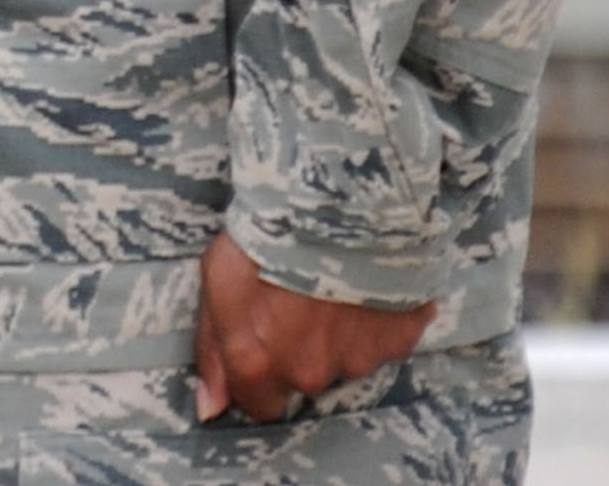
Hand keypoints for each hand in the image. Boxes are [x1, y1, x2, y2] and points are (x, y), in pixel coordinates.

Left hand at [193, 232, 431, 426]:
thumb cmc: (266, 234)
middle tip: (299, 299)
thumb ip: (212, 351)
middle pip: (303, 379)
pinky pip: (384, 338)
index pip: (258, 405)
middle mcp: (309, 372)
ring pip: (344, 358)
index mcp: (261, 363)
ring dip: (338, 331)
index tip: (263, 342)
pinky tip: (366, 280)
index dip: (258, 376)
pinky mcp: (398, 338)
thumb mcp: (216, 281)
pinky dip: (376, 316)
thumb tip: (210, 409)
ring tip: (332, 282)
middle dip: (300, 350)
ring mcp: (357, 358)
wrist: (333, 199)